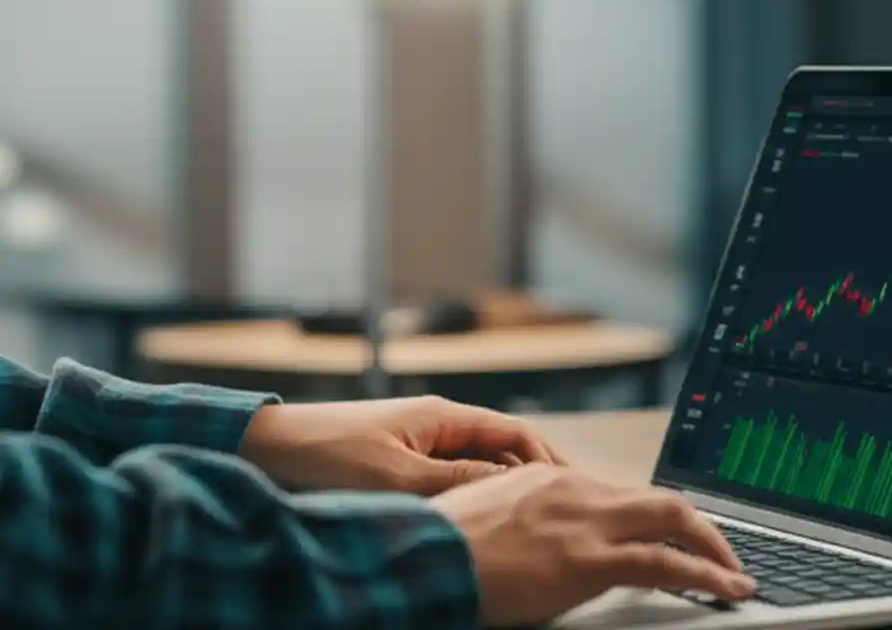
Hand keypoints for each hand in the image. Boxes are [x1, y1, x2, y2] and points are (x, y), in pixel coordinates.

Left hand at [240, 396, 567, 493]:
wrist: (269, 448)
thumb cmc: (326, 455)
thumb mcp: (397, 476)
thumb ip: (455, 482)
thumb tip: (508, 489)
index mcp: (442, 417)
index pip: (515, 433)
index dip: (548, 460)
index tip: (574, 489)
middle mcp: (437, 426)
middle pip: (503, 449)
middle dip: (534, 476)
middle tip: (563, 510)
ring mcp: (420, 444)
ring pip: (478, 467)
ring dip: (504, 490)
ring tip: (530, 521)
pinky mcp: (402, 463)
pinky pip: (452, 480)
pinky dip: (473, 498)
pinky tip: (482, 522)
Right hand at [431, 464, 754, 626]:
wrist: (419, 559)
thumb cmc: (437, 549)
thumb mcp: (483, 518)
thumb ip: (520, 520)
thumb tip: (533, 541)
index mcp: (547, 479)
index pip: (618, 491)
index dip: (652, 517)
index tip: (669, 535)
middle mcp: (574, 489)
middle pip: (658, 499)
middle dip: (699, 526)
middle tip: (722, 551)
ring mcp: (585, 521)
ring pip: (673, 521)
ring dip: (713, 549)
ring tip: (734, 574)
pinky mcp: (589, 559)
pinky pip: (666, 563)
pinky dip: (706, 575)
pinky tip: (726, 588)